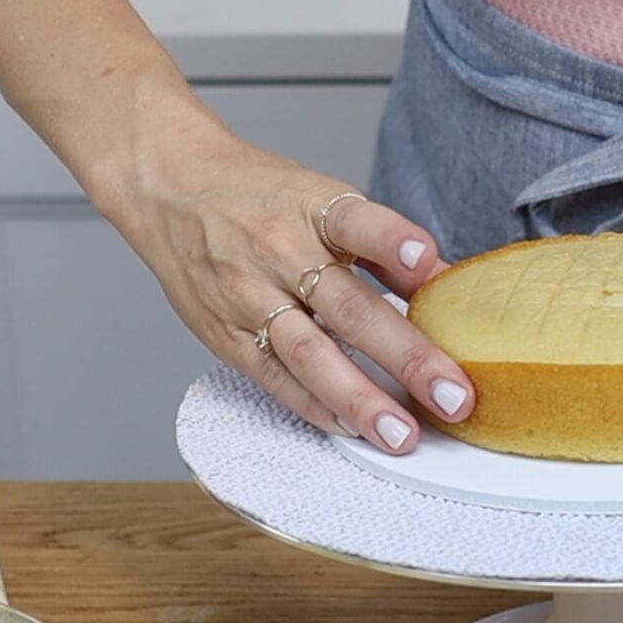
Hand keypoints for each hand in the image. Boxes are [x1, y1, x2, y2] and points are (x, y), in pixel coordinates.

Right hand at [103, 124, 473, 452]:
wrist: (168, 187)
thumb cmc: (259, 196)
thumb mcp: (323, 199)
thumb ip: (385, 246)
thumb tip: (449, 282)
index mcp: (312, 209)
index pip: (355, 222)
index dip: (391, 241)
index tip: (426, 260)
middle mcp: (280, 253)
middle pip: (348, 309)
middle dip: (406, 357)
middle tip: (453, 396)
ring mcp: (248, 296)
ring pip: (309, 354)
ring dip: (360, 399)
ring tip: (402, 434)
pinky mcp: (222, 333)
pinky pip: (274, 377)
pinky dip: (315, 406)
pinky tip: (351, 430)